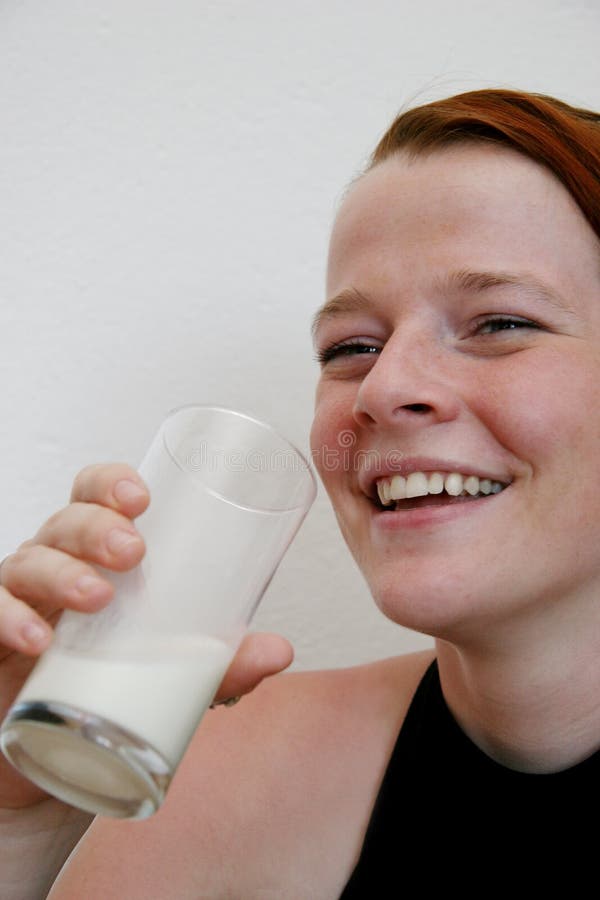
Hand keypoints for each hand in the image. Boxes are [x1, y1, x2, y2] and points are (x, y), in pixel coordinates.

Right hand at [0, 463, 292, 807]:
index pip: (93, 494)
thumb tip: (280, 652)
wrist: (65, 748)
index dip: (110, 482)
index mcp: (97, 552)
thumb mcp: (175, 670)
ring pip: (28, 561)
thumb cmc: (120, 681)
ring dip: (62, 572)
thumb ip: (221, 663)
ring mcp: (22, 599)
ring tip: (97, 596)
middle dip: (97, 527)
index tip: (142, 496)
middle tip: (134, 552)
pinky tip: (38, 641)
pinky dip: (9, 620)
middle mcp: (56, 563)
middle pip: (66, 521)